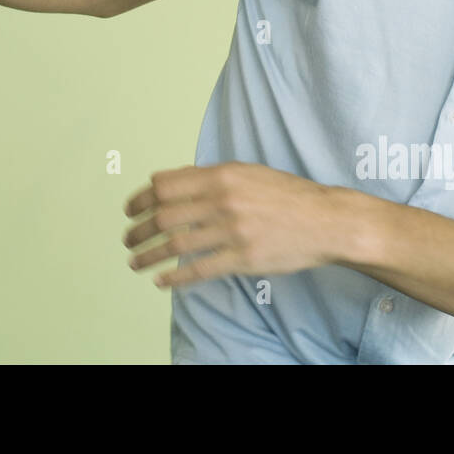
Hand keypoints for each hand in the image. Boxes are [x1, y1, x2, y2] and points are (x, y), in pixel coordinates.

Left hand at [122, 161, 356, 288]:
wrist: (326, 220)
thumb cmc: (286, 194)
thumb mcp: (247, 172)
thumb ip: (210, 178)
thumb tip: (170, 184)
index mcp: (221, 175)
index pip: (165, 185)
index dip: (141, 198)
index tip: (130, 209)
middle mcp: (223, 201)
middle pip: (164, 216)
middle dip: (138, 229)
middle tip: (128, 238)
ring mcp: (233, 231)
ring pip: (176, 245)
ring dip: (148, 254)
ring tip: (134, 261)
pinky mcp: (243, 259)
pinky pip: (199, 269)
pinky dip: (175, 277)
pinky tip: (161, 280)